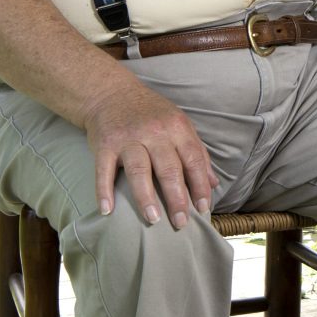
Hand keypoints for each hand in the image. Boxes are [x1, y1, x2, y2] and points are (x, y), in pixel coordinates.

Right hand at [82, 79, 218, 227]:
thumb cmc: (150, 114)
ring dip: (146, 196)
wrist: (112, 94)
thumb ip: (197, 153)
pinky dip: (104, 190)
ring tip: (153, 219)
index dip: (199, 185)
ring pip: (139, 170)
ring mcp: (128, 138)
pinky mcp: (105, 144)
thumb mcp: (179, 125)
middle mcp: (154, 132)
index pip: (193, 160)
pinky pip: (103, 170)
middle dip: (176, 198)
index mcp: (176, 128)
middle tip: (180, 223)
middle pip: (169, 168)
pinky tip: (108, 210)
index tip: (202, 208)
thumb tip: (212, 184)